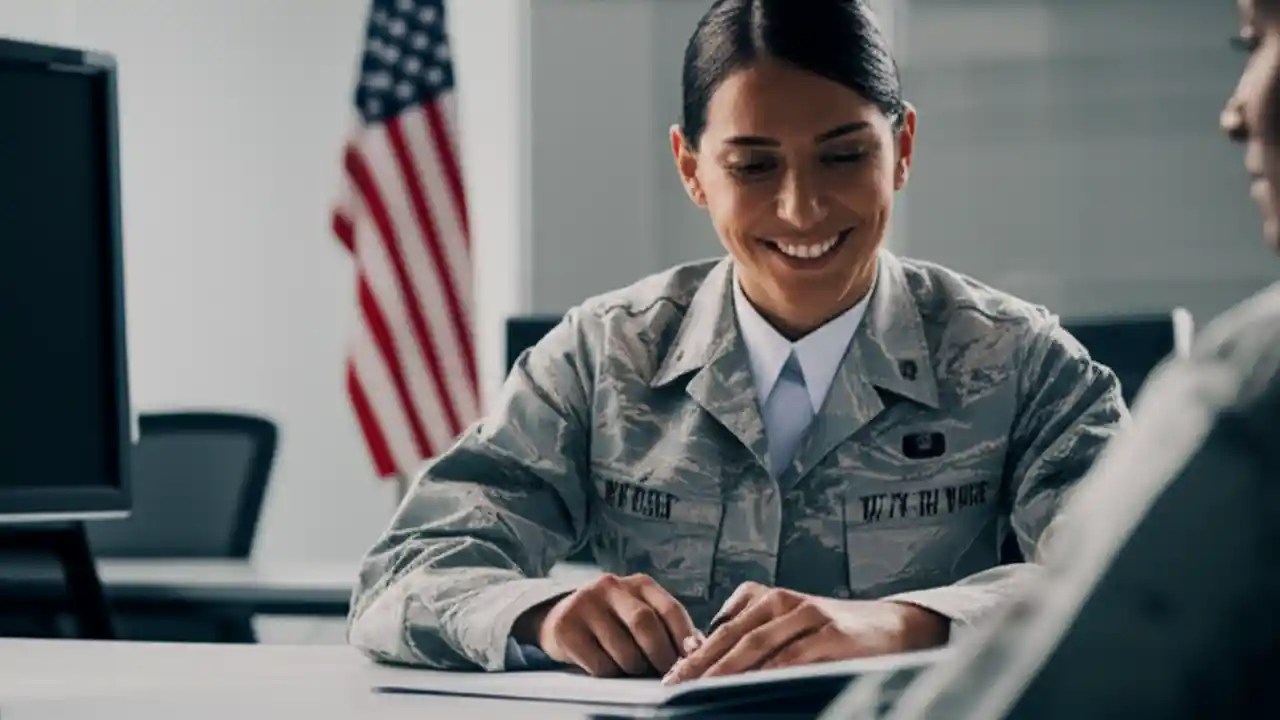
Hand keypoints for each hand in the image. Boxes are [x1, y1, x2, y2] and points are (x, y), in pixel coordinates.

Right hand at [511, 573, 700, 677]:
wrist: (559, 617)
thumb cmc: (612, 620)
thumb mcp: (639, 612)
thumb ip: (665, 626)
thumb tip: (697, 649)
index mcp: (638, 583)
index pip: (670, 608)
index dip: (684, 638)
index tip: (690, 659)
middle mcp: (611, 586)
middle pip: (645, 624)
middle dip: (660, 656)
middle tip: (664, 674)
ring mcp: (586, 604)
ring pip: (623, 649)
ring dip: (635, 669)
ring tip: (634, 671)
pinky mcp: (567, 627)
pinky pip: (600, 664)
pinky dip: (611, 674)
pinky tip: (610, 669)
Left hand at [663, 582, 948, 683]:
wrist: (891, 627)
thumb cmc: (832, 629)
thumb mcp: (790, 618)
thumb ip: (753, 624)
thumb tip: (706, 647)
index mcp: (770, 598)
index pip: (724, 629)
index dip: (696, 654)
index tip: (670, 676)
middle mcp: (786, 602)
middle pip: (735, 637)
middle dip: (702, 665)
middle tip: (676, 687)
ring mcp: (810, 618)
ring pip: (760, 647)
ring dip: (729, 672)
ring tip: (703, 691)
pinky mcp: (833, 636)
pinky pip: (794, 659)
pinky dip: (770, 674)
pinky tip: (752, 688)